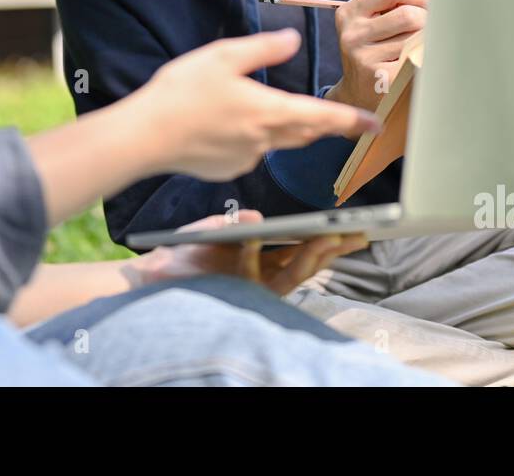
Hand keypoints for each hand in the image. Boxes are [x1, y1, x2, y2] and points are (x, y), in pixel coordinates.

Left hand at [127, 210, 368, 295]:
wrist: (156, 272)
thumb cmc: (188, 251)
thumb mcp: (213, 229)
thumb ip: (234, 224)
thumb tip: (257, 219)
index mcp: (266, 258)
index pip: (305, 250)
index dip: (330, 241)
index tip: (354, 228)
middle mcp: (265, 275)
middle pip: (309, 263)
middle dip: (334, 249)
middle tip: (357, 234)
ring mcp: (254, 286)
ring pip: (292, 274)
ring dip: (311, 255)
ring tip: (327, 236)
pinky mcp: (237, 293)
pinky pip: (250, 273)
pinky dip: (253, 255)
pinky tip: (257, 235)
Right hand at [132, 29, 380, 180]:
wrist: (145, 137)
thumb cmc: (181, 94)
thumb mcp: (223, 56)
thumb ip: (263, 49)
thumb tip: (293, 40)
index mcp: (270, 111)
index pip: (324, 118)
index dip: (354, 121)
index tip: (377, 127)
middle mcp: (264, 140)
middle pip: (305, 132)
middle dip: (321, 124)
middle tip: (335, 117)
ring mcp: (246, 159)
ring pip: (276, 142)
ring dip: (280, 127)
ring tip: (259, 107)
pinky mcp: (227, 170)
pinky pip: (249, 152)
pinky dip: (248, 138)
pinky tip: (223, 124)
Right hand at [327, 0, 427, 113]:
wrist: (358, 92)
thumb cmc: (375, 49)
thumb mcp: (372, 22)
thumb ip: (396, 6)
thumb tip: (439, 1)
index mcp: (349, 13)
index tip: (427, 4)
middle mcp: (352, 35)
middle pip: (409, 15)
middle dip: (426, 20)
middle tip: (426, 30)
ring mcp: (364, 59)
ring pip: (415, 39)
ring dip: (425, 42)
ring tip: (417, 49)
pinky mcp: (380, 79)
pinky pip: (417, 60)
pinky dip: (423, 59)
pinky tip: (417, 64)